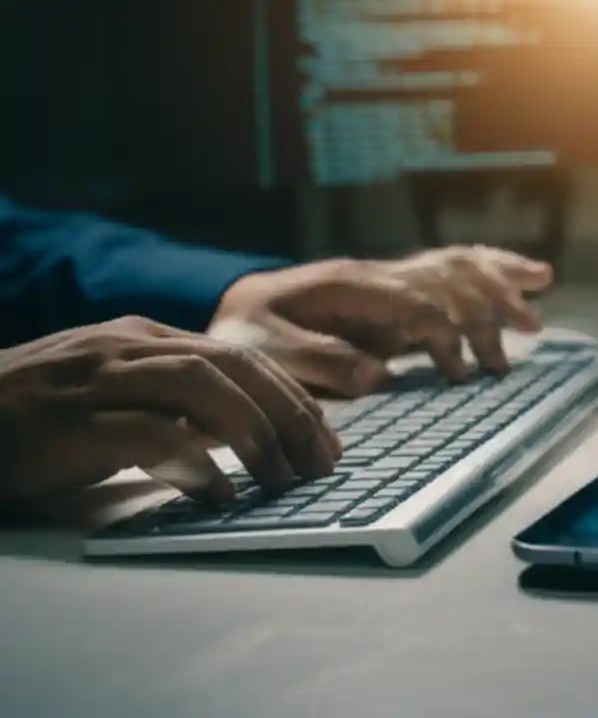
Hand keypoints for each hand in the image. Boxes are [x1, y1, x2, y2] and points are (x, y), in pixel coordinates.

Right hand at [0, 317, 339, 503]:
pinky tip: (223, 496)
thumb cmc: (32, 419)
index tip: (328, 441)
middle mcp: (127, 346)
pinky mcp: (69, 420)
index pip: (242, 356)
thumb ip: (171, 404)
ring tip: (285, 479)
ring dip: (256, 434)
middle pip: (235, 365)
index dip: (294, 397)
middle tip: (324, 464)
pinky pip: (150, 433)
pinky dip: (196, 463)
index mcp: (143, 338)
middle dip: (291, 414)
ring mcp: (97, 377)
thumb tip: (245, 438)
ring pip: (203, 386)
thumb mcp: (111, 398)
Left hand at [209, 246, 553, 396]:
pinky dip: (491, 271)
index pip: (415, 300)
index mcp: (347, 286)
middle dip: (489, 309)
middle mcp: (375, 275)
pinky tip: (523, 275)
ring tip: (538, 307)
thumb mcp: (264, 352)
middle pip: (448, 279)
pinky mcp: (394, 292)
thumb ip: (317, 360)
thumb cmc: (243, 336)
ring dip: (501, 284)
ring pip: (457, 267)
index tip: (463, 372)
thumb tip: (377, 374)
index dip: (446, 332)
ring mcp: (387, 279)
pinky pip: (451, 272)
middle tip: (520, 345)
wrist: (232, 311)